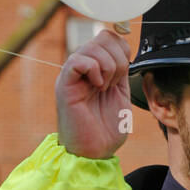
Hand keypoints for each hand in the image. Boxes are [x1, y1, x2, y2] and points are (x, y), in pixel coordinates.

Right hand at [56, 28, 132, 159]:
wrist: (95, 152)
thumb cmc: (106, 130)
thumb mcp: (121, 93)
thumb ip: (121, 71)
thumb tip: (124, 48)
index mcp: (96, 68)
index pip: (109, 37)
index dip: (123, 49)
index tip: (124, 73)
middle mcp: (82, 67)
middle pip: (104, 37)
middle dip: (118, 59)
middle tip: (114, 83)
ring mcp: (73, 74)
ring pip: (93, 46)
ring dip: (108, 67)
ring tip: (105, 87)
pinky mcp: (65, 83)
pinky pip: (79, 59)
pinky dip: (94, 70)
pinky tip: (97, 86)